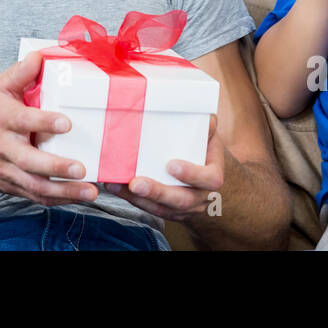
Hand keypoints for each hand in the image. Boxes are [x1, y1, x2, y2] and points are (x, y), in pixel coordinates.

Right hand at [0, 52, 99, 205]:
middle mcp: (4, 148)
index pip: (23, 120)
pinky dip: (59, 200)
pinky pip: (37, 197)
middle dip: (55, 167)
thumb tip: (40, 56)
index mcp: (2, 119)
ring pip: (35, 186)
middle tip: (81, 168)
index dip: (44, 121)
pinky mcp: (13, 187)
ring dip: (64, 191)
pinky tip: (80, 198)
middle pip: (29, 162)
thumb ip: (20, 73)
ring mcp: (8, 171)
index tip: (67, 123)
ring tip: (90, 192)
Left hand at [102, 115, 225, 221]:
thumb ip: (205, 125)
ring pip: (161, 209)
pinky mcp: (166, 210)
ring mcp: (183, 208)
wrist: (202, 174)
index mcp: (212, 176)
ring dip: (137, 198)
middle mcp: (200, 196)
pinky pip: (148, 208)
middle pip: (181, 200)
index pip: (209, 180)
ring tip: (116, 185)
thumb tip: (202, 116)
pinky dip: (130, 199)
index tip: (171, 164)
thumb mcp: (207, 134)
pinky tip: (114, 187)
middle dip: (157, 192)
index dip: (192, 174)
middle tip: (135, 183)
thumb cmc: (202, 146)